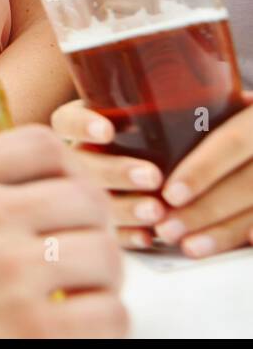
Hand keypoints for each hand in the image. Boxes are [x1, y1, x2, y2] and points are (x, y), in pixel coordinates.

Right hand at [0, 126, 125, 337]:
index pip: (40, 145)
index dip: (65, 169)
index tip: (65, 194)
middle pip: (83, 197)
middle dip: (90, 225)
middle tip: (81, 251)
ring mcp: (8, 269)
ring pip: (104, 254)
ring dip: (100, 278)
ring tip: (81, 295)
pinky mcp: (27, 329)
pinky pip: (107, 315)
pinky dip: (102, 324)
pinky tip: (76, 330)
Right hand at [50, 97, 170, 249]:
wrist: (148, 172)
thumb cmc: (162, 133)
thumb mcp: (155, 112)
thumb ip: (176, 105)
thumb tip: (240, 99)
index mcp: (81, 124)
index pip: (66, 120)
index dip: (82, 125)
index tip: (107, 129)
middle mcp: (75, 155)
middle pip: (79, 164)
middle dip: (115, 170)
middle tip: (151, 175)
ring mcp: (81, 189)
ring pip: (91, 199)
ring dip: (124, 206)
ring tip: (157, 211)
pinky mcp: (93, 221)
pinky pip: (104, 231)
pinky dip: (128, 235)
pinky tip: (149, 237)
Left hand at [150, 94, 252, 257]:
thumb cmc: (217, 109)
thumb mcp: (203, 100)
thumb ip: (178, 113)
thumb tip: (110, 132)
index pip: (231, 142)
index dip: (202, 170)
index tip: (169, 194)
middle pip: (247, 182)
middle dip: (204, 211)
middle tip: (165, 230)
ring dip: (223, 231)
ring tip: (188, 247)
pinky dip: (249, 234)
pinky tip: (242, 248)